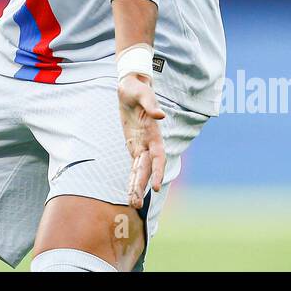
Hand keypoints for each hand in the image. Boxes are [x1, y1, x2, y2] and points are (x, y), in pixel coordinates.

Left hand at [118, 73, 165, 207]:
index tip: (157, 186)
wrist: (130, 86)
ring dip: (137, 186)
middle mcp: (150, 142)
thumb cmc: (137, 88)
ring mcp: (142, 145)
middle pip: (146, 168)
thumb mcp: (142, 93)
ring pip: (140, 170)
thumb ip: (150, 104)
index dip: (158, 171)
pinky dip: (132, 178)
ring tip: (133, 203)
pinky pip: (134, 165)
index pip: (158, 156)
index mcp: (154, 132)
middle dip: (142, 185)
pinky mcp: (134, 145)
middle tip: (135, 204)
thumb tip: (160, 114)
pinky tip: (130, 191)